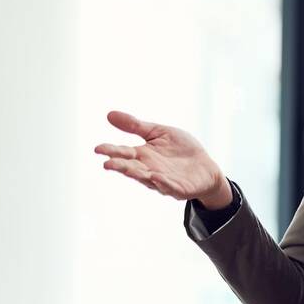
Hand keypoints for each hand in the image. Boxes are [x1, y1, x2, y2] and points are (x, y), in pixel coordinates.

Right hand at [94, 111, 232, 208]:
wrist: (205, 166)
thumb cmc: (180, 149)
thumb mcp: (158, 132)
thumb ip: (136, 126)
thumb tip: (109, 114)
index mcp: (143, 156)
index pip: (123, 153)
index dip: (111, 151)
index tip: (98, 149)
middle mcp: (149, 170)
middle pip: (131, 169)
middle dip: (120, 166)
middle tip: (107, 164)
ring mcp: (163, 181)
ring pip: (147, 180)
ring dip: (138, 175)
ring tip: (128, 170)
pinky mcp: (180, 189)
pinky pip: (170, 188)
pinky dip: (164, 184)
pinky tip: (157, 177)